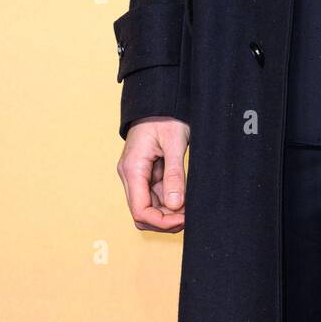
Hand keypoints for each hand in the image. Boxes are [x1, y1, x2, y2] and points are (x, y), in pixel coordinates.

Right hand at [117, 116, 189, 232]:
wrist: (160, 99)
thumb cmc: (166, 115)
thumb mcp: (175, 143)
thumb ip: (174, 175)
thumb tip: (176, 206)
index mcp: (132, 169)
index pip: (140, 211)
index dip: (162, 222)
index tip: (184, 219)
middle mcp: (130, 175)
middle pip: (142, 213)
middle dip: (165, 220)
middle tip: (190, 215)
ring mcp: (137, 174)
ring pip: (149, 207)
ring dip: (168, 212)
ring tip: (190, 207)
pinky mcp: (145, 172)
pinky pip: (154, 195)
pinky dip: (168, 201)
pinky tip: (184, 198)